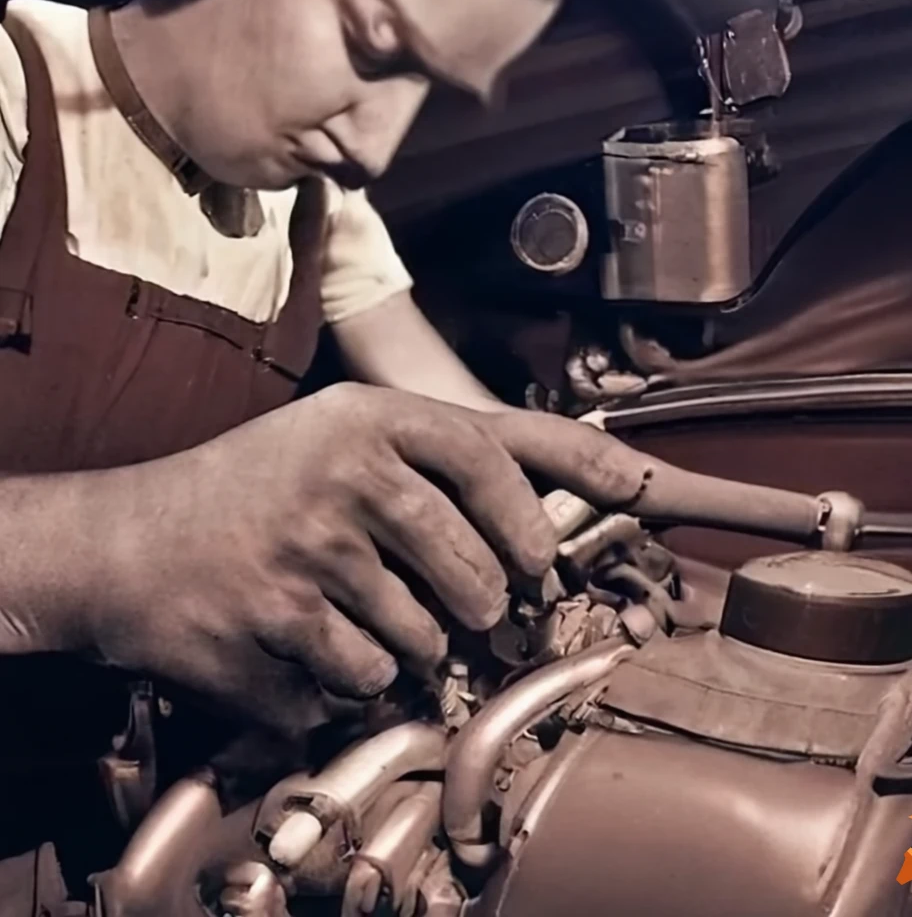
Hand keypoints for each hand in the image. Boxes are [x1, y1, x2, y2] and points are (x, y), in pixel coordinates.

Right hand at [78, 384, 660, 734]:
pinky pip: (364, 682)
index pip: (488, 454)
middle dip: (481, 604)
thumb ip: (449, 450)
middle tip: (462, 605)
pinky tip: (305, 640)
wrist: (128, 542)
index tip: (549, 557)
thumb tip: (593, 482)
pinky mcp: (275, 631)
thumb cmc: (256, 486)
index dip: (532, 512)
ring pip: (425, 643)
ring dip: (410, 647)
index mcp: (366, 418)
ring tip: (352, 612)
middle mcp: (343, 478)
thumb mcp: (343, 432)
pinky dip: (350, 678)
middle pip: (478, 574)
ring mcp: (307, 556)